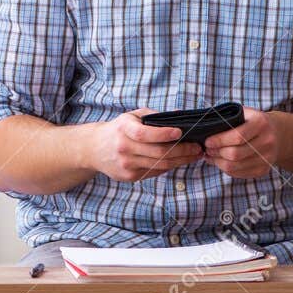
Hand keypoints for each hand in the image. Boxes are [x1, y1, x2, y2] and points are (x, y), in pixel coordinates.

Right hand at [87, 109, 203, 182]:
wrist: (95, 149)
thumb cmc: (119, 129)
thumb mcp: (132, 116)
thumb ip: (155, 116)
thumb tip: (181, 115)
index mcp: (124, 129)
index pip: (145, 134)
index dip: (164, 134)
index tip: (181, 132)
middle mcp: (124, 148)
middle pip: (158, 153)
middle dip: (183, 151)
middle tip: (198, 148)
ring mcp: (126, 165)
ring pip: (160, 165)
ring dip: (181, 161)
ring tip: (194, 155)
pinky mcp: (130, 177)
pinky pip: (155, 172)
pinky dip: (169, 166)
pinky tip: (179, 160)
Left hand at [201, 107, 279, 178]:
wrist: (278, 134)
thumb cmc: (254, 122)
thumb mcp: (245, 113)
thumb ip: (229, 118)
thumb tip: (206, 129)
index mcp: (261, 123)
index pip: (237, 136)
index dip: (219, 141)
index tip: (207, 142)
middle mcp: (267, 141)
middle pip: (235, 154)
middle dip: (217, 153)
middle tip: (208, 150)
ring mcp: (267, 158)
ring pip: (235, 167)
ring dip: (218, 163)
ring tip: (211, 156)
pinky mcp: (264, 170)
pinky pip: (239, 174)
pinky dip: (226, 169)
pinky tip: (220, 162)